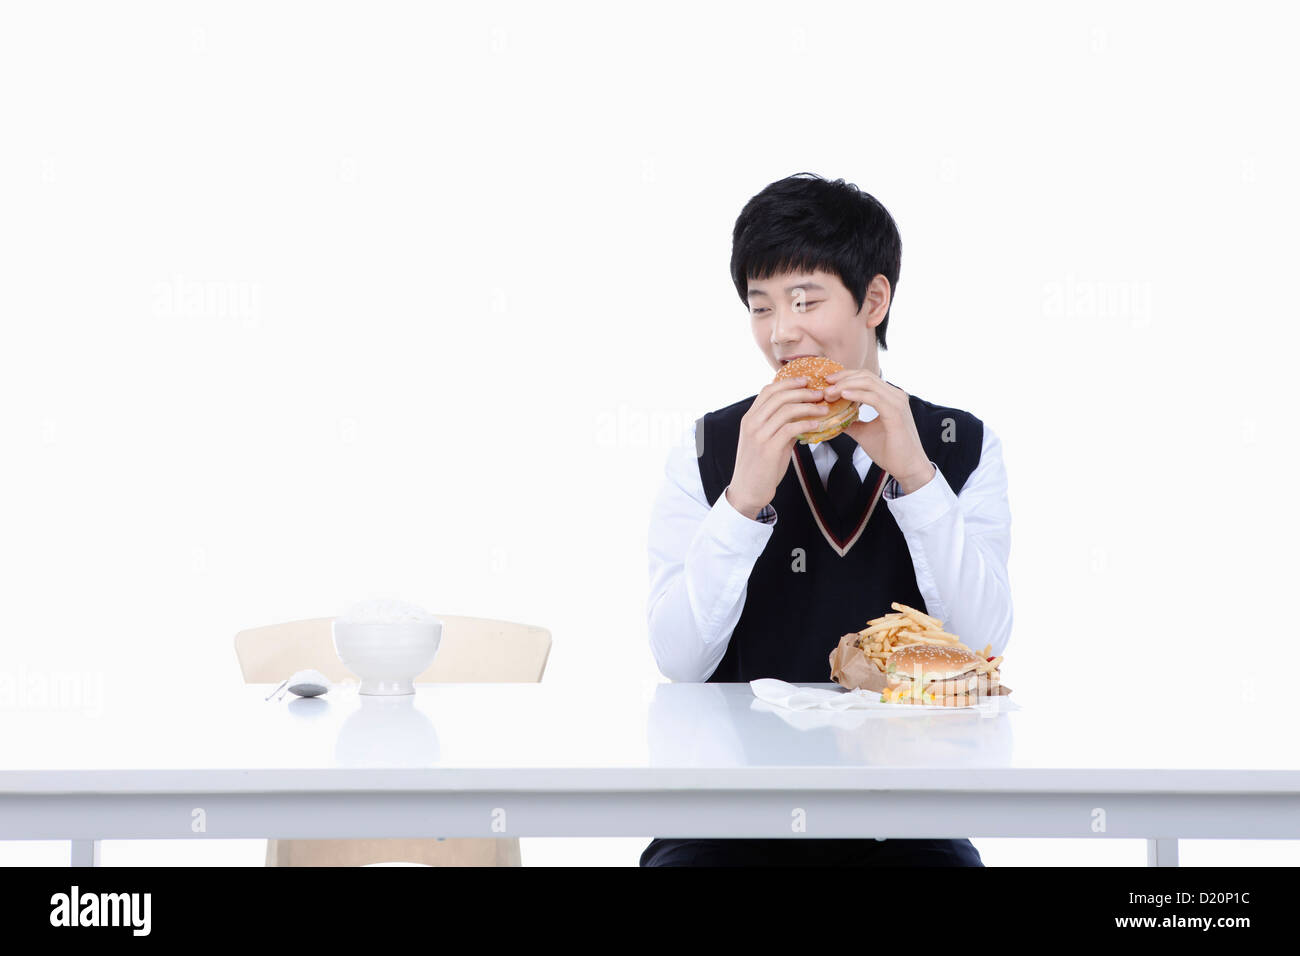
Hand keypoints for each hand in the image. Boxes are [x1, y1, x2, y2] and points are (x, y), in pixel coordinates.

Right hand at [727, 375, 830, 518]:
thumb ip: (780, 426)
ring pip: (786, 410)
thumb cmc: (759, 467)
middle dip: (802, 391)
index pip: (768, 391)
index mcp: (749, 418)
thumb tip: (801, 416)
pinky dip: (806, 423)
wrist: (747, 491)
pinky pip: (790, 429)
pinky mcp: (768, 449)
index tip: (806, 381)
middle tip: (820, 393)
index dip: (788, 383)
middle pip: (779, 396)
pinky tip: (818, 424)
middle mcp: (752, 423)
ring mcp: (759, 435)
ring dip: (809, 406)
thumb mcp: (766, 441)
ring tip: (824, 408)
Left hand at [823, 368, 933, 492]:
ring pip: (868, 383)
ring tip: (829, 393)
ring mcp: (897, 402)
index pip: (866, 378)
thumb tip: (835, 420)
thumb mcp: (865, 433)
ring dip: (845, 385)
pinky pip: (873, 397)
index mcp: (889, 397)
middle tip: (825, 385)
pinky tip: (843, 396)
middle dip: (843, 378)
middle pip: (865, 375)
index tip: (828, 383)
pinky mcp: (895, 413)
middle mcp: (895, 395)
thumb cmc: (891, 452)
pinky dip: (856, 394)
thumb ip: (851, 423)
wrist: (908, 468)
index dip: (845, 377)